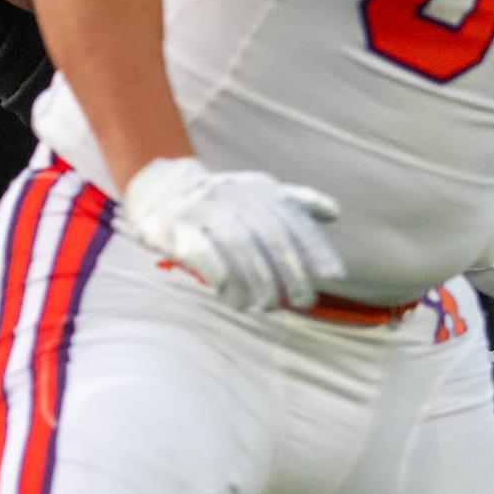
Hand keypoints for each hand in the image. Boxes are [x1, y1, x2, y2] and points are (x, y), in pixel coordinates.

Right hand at [123, 156, 344, 312]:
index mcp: (256, 187)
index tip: (334, 276)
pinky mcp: (177, 228)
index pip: (292, 218)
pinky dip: (225, 280)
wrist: (158, 187)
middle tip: (305, 301)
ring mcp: (203, 209)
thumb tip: (334, 212)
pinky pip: (206, 256)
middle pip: (269, 236)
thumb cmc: (218, 198)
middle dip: (291, 272)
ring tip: (270, 306)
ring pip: (239, 248)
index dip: (315, 247)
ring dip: (259, 281)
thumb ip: (295, 202)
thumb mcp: (256, 192)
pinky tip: (237, 301)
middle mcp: (232, 194)